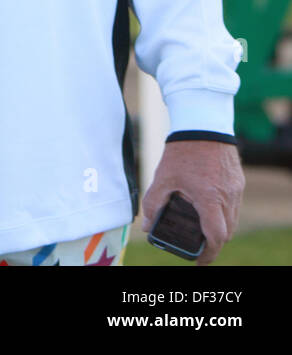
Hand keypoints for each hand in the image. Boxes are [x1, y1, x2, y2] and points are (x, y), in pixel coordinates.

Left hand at [141, 140, 243, 265]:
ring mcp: (235, 190)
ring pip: (232, 221)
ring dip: (219, 228)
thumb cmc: (181, 152)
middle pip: (226, 232)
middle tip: (198, 246)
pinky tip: (208, 209)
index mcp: (209, 198)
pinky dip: (223, 214)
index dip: (208, 253)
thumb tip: (148, 226)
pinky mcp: (238, 182)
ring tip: (201, 229)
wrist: (202, 125)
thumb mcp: (162, 178)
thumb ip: (153, 203)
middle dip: (212, 243)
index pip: (215, 236)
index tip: (199, 261)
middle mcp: (227, 197)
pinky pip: (234, 206)